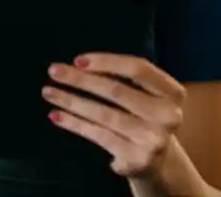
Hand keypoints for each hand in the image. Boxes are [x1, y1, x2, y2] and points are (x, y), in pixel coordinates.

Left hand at [43, 53, 186, 178]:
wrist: (155, 161)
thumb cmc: (142, 116)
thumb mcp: (144, 95)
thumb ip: (121, 78)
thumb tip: (76, 66)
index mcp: (173, 93)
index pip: (139, 69)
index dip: (107, 61)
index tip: (77, 59)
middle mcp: (168, 116)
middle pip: (117, 90)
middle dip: (80, 79)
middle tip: (53, 70)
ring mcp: (153, 139)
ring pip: (104, 114)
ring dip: (71, 100)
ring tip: (48, 92)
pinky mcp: (136, 158)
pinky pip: (98, 135)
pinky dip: (74, 123)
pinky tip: (56, 115)